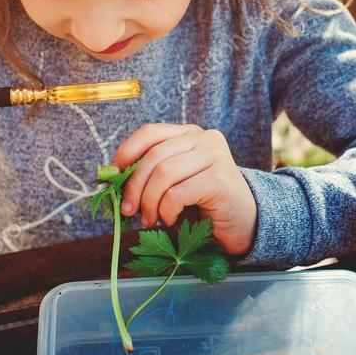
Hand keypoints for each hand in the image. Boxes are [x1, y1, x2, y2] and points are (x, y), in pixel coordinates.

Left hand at [112, 123, 256, 255]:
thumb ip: (150, 174)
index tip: (114, 177)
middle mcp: (204, 138)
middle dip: (134, 187)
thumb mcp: (174, 183)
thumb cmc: (204, 203)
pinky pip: (177, 193)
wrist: (245, 222)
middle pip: (154, 156)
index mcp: (190, 134)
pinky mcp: (219, 179)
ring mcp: (215, 156)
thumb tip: (111, 177)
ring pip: (164, 174)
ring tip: (150, 219)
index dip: (127, 152)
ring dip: (149, 202)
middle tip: (128, 211)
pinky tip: (171, 219)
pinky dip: (167, 210)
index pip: (150, 132)